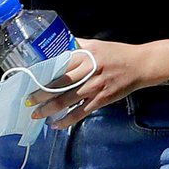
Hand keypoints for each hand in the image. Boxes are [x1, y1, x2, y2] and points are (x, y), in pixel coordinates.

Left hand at [29, 38, 159, 128]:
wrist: (140, 65)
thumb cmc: (117, 54)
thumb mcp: (97, 45)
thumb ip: (77, 45)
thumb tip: (58, 44)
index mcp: (87, 56)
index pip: (60, 66)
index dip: (44, 75)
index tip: (30, 81)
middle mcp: (89, 72)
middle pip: (60, 85)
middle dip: (41, 95)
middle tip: (28, 101)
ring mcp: (95, 87)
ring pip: (67, 100)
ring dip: (50, 109)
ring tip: (36, 114)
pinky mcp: (101, 100)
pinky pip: (81, 113)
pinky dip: (67, 120)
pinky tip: (57, 124)